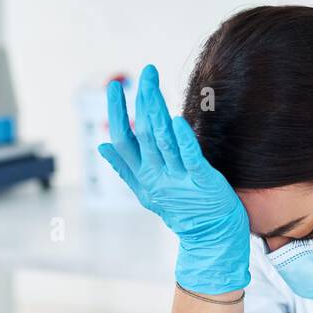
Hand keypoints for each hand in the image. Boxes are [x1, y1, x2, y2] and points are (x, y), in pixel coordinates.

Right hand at [98, 64, 250, 294]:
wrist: (209, 240)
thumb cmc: (182, 212)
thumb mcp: (147, 193)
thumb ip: (126, 169)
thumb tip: (103, 147)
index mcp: (142, 177)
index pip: (123, 140)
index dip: (117, 113)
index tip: (115, 87)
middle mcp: (156, 177)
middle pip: (144, 134)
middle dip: (143, 101)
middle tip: (147, 72)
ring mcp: (178, 180)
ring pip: (163, 141)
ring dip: (158, 111)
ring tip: (154, 86)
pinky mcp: (201, 182)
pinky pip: (190, 158)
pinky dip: (183, 139)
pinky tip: (178, 119)